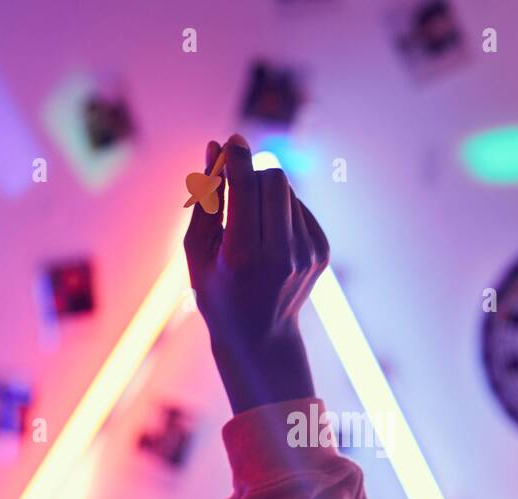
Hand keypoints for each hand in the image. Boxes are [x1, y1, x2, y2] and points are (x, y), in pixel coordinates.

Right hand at [184, 135, 329, 412]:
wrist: (260, 338)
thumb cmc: (217, 291)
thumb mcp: (197, 250)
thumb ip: (205, 197)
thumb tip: (216, 146)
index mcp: (242, 256)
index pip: (245, 188)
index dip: (238, 159)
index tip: (232, 141)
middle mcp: (280, 255)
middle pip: (274, 179)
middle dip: (252, 173)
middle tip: (236, 185)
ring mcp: (306, 254)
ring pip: (287, 192)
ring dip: (265, 195)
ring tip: (250, 226)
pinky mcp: (320, 252)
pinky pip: (300, 208)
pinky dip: (281, 213)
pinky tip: (269, 240)